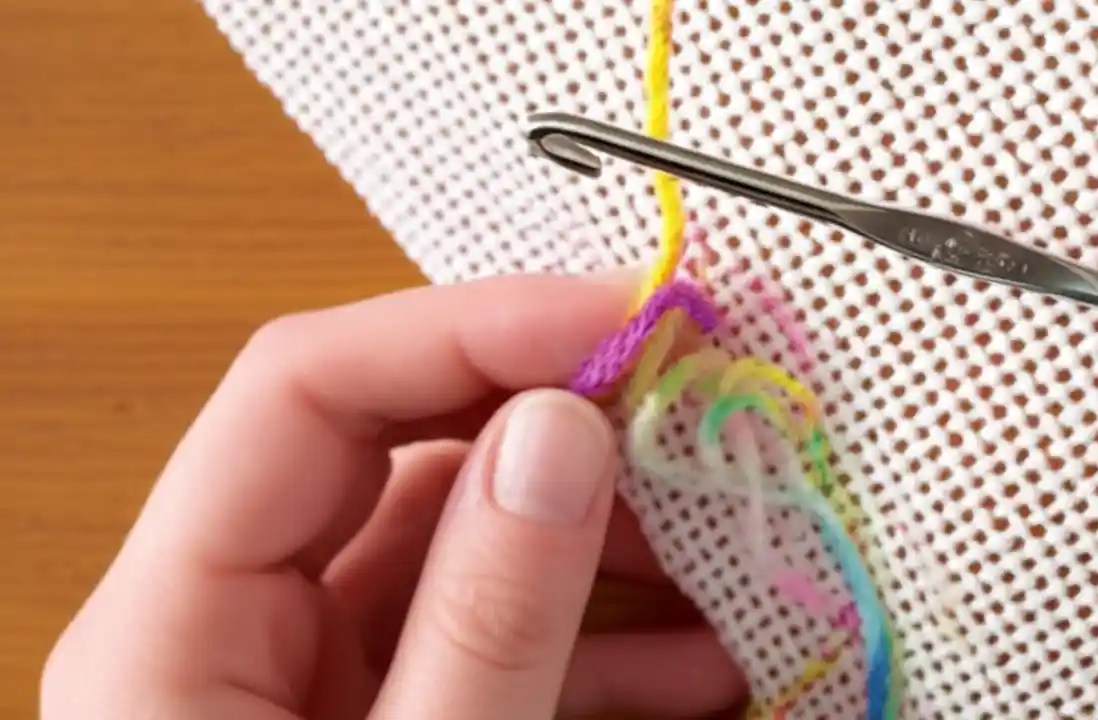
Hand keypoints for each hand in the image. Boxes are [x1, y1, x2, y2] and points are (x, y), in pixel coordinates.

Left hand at [42, 273, 743, 718]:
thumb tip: (557, 437)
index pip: (307, 393)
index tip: (612, 318)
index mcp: (175, 625)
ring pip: (458, 542)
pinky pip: (489, 634)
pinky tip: (694, 660)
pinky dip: (597, 633)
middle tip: (687, 409)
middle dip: (550, 418)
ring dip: (598, 533)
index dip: (465, 328)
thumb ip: (482, 620)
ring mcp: (309, 679)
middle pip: (390, 452)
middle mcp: (231, 627)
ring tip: (722, 547)